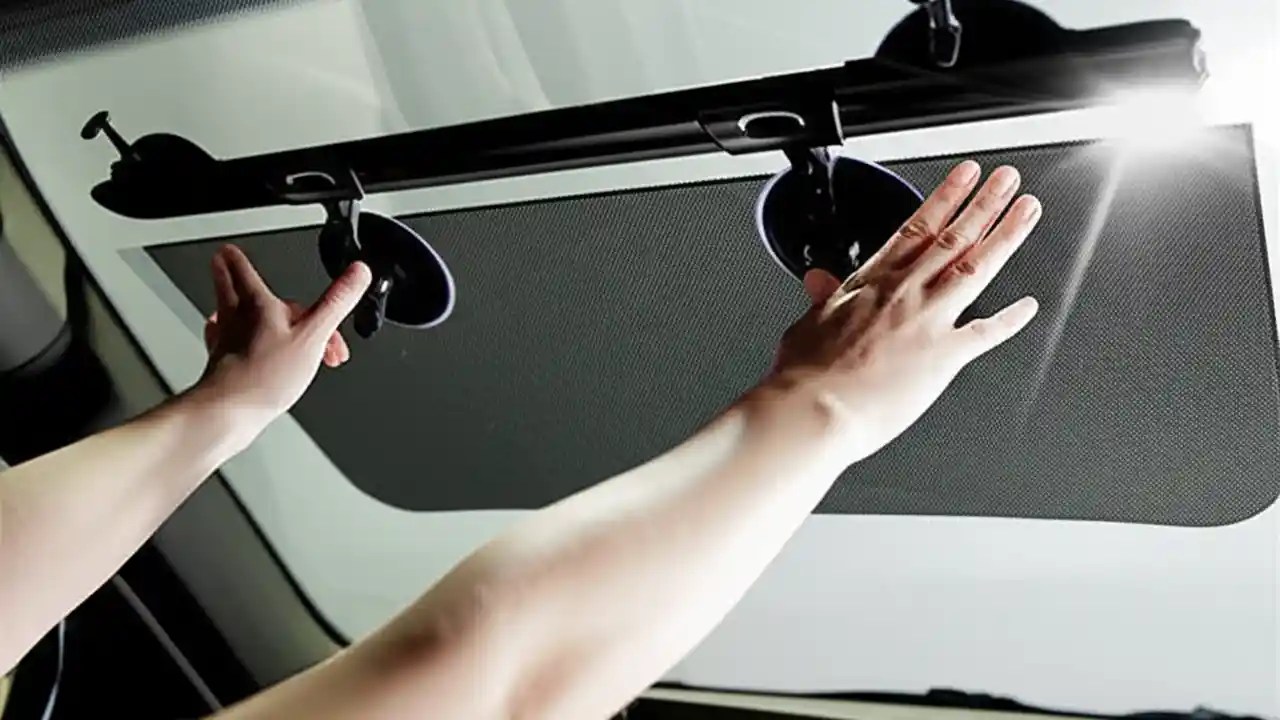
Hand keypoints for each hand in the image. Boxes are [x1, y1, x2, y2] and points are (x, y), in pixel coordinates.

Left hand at [195, 244, 371, 432]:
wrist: (229, 411)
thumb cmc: (266, 375)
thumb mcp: (314, 335)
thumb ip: (337, 302)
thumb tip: (359, 272)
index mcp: (257, 304)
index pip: (242, 269)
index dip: (239, 258)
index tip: (231, 249)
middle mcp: (235, 318)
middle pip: (228, 287)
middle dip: (227, 273)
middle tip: (221, 261)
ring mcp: (226, 342)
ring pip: (226, 315)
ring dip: (230, 307)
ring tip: (228, 303)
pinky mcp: (221, 366)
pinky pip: (224, 345)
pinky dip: (228, 341)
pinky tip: (231, 347)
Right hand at [768, 161, 1041, 463]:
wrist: (813, 408)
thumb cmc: (805, 376)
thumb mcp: (808, 324)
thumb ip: (822, 299)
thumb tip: (816, 281)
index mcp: (871, 282)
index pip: (917, 228)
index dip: (945, 198)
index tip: (964, 178)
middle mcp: (905, 292)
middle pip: (953, 236)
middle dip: (985, 203)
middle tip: (1007, 180)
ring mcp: (928, 319)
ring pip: (976, 266)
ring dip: (1006, 235)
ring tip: (1027, 210)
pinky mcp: (944, 355)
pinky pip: (987, 333)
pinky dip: (1011, 319)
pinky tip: (1028, 306)